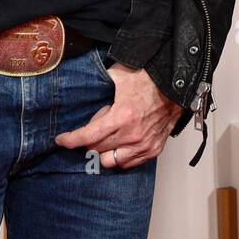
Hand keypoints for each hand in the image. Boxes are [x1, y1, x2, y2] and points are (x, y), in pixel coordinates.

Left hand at [54, 62, 180, 168]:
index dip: (71, 140)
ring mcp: (143, 145)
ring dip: (103, 152)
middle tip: (91, 129)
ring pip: (111, 161)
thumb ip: (100, 82)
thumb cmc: (150, 79)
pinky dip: (120, 157)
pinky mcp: (153, 149)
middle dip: (87, 142)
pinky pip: (129, 164)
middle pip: (97, 149)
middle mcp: (131, 135)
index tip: (61, 140)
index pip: (88, 136)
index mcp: (121, 116)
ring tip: (105, 139)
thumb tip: (85, 83)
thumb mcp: (120, 75)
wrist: (177, 85)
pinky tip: (119, 144)